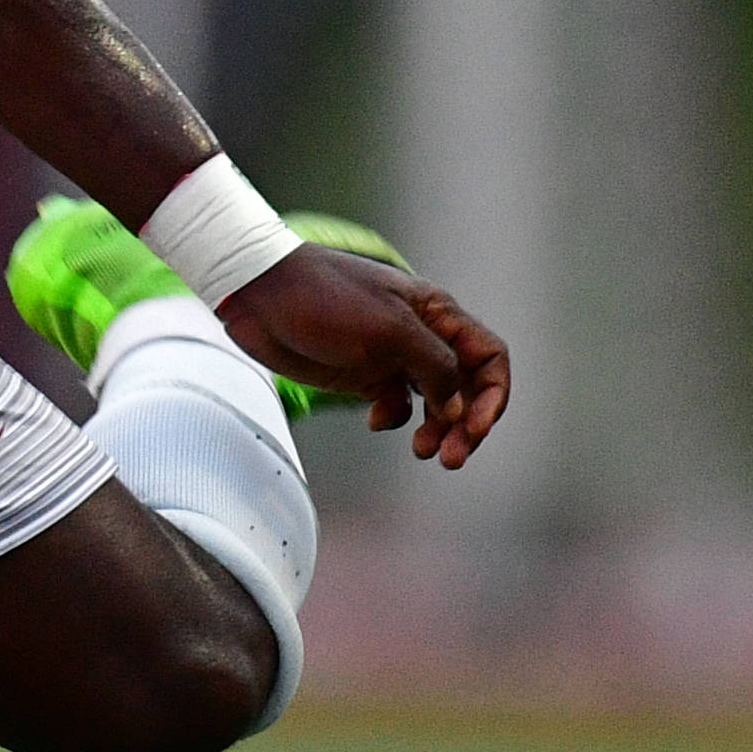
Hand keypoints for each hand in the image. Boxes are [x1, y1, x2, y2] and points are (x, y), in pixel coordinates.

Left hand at [220, 246, 511, 469]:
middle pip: (466, 386)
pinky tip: (375, 421)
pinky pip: (396, 405)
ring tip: (423, 451)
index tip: (474, 429)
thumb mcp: (389, 330)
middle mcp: (421, 335)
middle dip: (466, 423)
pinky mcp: (363, 374)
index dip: (492, 396)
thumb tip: (457, 408)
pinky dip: (394, 418)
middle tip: (452, 458)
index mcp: (437, 314)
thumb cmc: (324, 298)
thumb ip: (434, 367)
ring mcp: (392, 356)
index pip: (489, 357)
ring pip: (434, 401)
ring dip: (436, 429)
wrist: (260, 293)